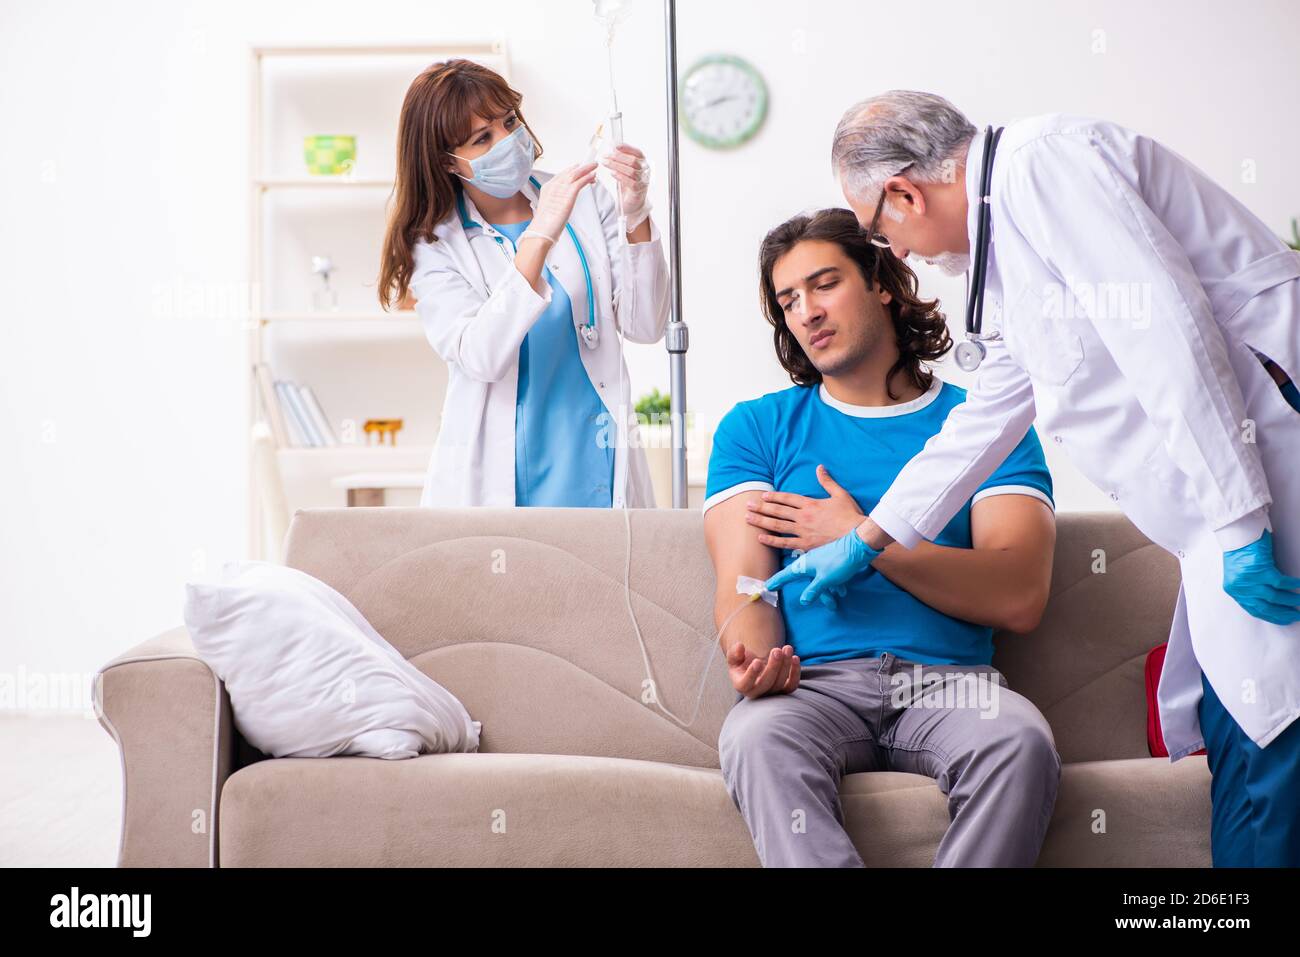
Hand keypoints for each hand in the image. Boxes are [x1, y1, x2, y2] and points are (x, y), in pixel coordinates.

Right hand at [530, 162, 598, 242]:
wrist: (542, 231)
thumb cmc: (545, 224)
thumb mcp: (550, 208)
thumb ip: (557, 201)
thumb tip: (563, 204)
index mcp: (548, 188)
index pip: (562, 174)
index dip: (573, 170)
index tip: (581, 168)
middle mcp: (553, 185)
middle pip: (570, 172)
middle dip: (582, 167)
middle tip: (592, 164)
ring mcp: (560, 189)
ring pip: (576, 174)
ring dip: (586, 169)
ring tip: (595, 166)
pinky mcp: (568, 195)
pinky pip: (580, 182)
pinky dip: (587, 177)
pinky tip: (593, 176)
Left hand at [599, 143, 650, 227]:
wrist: (632, 203)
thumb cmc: (628, 185)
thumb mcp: (624, 170)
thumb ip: (620, 160)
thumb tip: (612, 149)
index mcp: (643, 164)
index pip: (637, 152)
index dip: (626, 148)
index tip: (615, 146)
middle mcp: (645, 171)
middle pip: (633, 161)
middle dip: (617, 157)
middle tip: (606, 156)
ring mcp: (643, 181)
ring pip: (630, 171)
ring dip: (616, 165)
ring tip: (606, 163)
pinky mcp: (638, 191)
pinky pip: (630, 182)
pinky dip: (620, 177)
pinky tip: (613, 174)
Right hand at [727, 641, 799, 698]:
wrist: (754, 667)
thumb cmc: (742, 662)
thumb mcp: (735, 656)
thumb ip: (735, 652)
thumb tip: (740, 647)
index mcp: (741, 685)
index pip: (746, 683)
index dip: (752, 674)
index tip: (757, 661)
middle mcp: (756, 692)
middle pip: (766, 683)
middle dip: (773, 666)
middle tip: (776, 650)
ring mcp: (771, 693)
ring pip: (780, 683)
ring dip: (785, 665)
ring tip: (787, 648)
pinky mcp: (783, 690)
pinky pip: (792, 685)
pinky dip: (795, 673)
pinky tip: (795, 658)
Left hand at [746, 464, 863, 551]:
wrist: (858, 536)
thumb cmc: (850, 515)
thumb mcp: (840, 494)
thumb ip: (827, 481)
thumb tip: (820, 468)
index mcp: (810, 504)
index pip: (787, 499)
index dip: (774, 497)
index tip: (762, 496)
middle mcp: (803, 517)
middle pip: (777, 511)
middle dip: (761, 508)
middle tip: (747, 505)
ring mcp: (803, 532)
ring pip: (777, 526)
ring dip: (761, 521)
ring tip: (748, 519)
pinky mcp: (805, 545)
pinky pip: (785, 543)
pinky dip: (772, 541)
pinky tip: (761, 538)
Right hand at [764, 526, 882, 609]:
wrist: (858, 546)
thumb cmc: (838, 561)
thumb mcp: (824, 579)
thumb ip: (813, 590)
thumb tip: (803, 601)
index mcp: (804, 564)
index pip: (786, 575)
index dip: (777, 581)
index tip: (767, 587)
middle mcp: (811, 562)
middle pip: (806, 581)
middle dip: (812, 595)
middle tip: (811, 603)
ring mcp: (821, 561)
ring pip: (819, 580)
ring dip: (826, 592)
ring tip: (834, 605)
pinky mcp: (831, 561)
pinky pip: (828, 576)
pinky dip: (833, 584)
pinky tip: (842, 592)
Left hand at [1222, 529, 1299, 624]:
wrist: (1236, 535)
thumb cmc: (1240, 552)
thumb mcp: (1240, 575)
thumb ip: (1250, 589)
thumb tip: (1271, 602)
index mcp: (1234, 591)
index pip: (1255, 610)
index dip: (1272, 616)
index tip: (1285, 619)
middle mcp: (1240, 588)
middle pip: (1265, 607)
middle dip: (1283, 613)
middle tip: (1296, 615)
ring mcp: (1250, 580)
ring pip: (1275, 597)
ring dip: (1291, 600)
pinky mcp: (1260, 570)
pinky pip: (1281, 583)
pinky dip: (1292, 585)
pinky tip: (1299, 585)